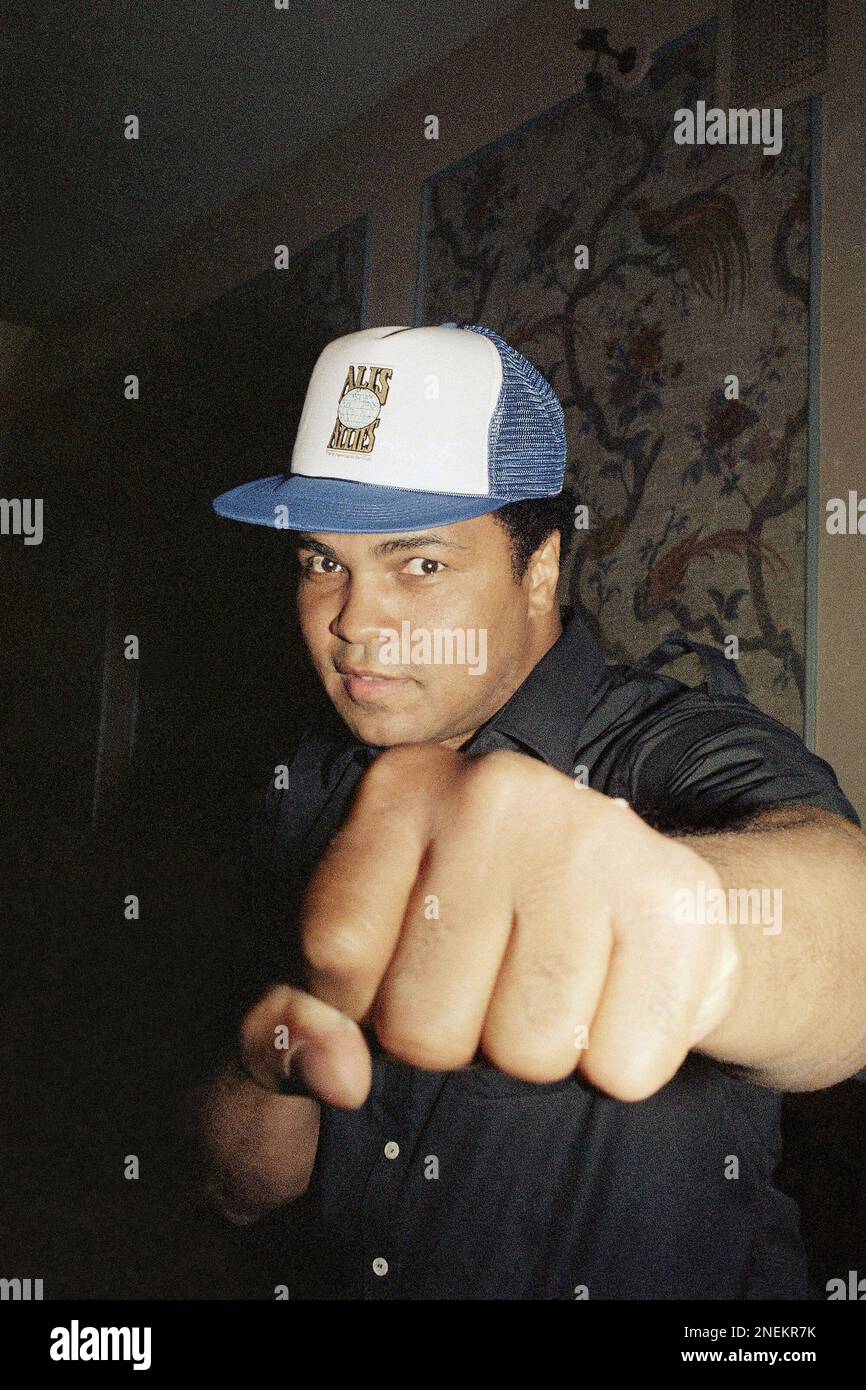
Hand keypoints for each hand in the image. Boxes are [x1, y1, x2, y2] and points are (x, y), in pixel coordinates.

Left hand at [241, 745, 740, 1106]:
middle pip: (424, 1022)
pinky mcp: (675, 899)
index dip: (362, 1005)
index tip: (406, 975)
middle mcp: (492, 792)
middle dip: (459, 1038)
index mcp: (401, 790)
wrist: (659, 910)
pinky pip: (620, 1067)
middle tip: (500, 980)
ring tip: (563, 985)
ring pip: (526, 1052)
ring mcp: (589, 836)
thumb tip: (331, 1071)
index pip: (336, 954)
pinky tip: (622, 997)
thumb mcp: (364, 962)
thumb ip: (288, 1027)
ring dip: (543, 1052)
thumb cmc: (494, 936)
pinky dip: (620, 1061)